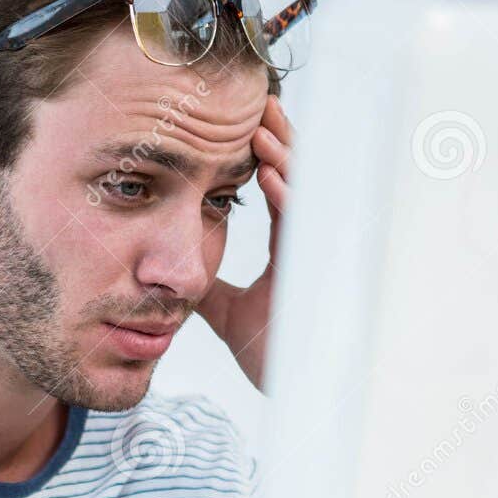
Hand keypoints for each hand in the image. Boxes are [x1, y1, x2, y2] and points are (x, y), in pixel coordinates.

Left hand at [197, 94, 292, 389]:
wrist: (296, 392)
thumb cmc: (273, 355)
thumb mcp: (230, 313)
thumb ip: (209, 290)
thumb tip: (177, 277)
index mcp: (291, 250)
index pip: (279, 190)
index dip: (265, 158)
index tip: (244, 129)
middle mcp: (310, 245)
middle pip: (299, 178)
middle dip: (281, 141)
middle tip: (258, 105)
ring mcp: (318, 256)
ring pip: (307, 193)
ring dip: (284, 157)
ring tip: (258, 128)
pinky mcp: (319, 272)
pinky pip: (303, 225)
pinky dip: (287, 196)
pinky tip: (266, 173)